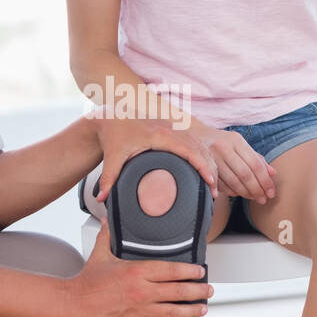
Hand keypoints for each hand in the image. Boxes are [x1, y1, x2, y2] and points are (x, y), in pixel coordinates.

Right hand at [62, 219, 212, 316]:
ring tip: (204, 308)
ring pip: (175, 311)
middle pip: (179, 291)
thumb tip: (109, 217)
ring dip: (192, 310)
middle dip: (199, 291)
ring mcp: (141, 310)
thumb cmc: (87, 281)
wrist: (73, 305)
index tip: (201, 271)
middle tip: (209, 289)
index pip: (172, 269)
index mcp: (137, 271)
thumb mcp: (100, 254)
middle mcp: (143, 291)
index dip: (190, 271)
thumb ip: (108, 235)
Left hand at [92, 113, 217, 203]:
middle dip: (210, 169)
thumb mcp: (111, 157)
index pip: (189, 150)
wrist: (110, 117)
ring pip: (199, 144)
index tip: (210, 181)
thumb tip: (102, 199)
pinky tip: (206, 169)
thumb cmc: (112, 135)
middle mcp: (170, 128)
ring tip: (213, 184)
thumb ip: (108, 179)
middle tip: (214, 191)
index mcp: (159, 135)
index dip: (202, 166)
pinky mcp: (173, 129)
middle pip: (199, 148)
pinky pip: (194, 141)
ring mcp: (173, 127)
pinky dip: (203, 155)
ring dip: (209, 162)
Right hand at [193, 126, 275, 202]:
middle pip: (245, 173)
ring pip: (231, 179)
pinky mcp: (197, 160)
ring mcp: (210, 153)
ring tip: (252, 199)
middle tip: (263, 200)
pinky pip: (215, 180)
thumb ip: (253, 157)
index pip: (255, 164)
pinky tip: (232, 195)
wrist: (185, 132)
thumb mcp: (234, 144)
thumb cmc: (214, 142)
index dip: (265, 180)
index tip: (271, 193)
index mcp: (236, 140)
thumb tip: (272, 173)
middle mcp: (224, 145)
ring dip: (243, 192)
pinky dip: (224, 190)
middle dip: (256, 189)